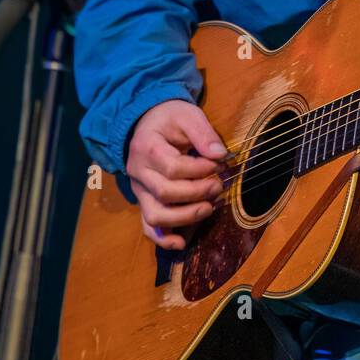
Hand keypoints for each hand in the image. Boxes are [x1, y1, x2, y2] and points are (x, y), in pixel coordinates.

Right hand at [126, 99, 228, 250]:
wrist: (146, 123)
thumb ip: (203, 133)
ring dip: (185, 217)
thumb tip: (221, 155)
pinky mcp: (144, 201)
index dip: (199, 170)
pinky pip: (148, 227)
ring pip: (155, 216)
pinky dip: (163, 239)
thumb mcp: (187, 115)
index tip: (219, 163)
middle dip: (197, 193)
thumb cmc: (169, 119)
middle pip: (165, 193)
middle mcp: (138, 173)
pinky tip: (182, 243)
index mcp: (147, 148)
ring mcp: (139, 190)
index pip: (173, 168)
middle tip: (219, 185)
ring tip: (209, 208)